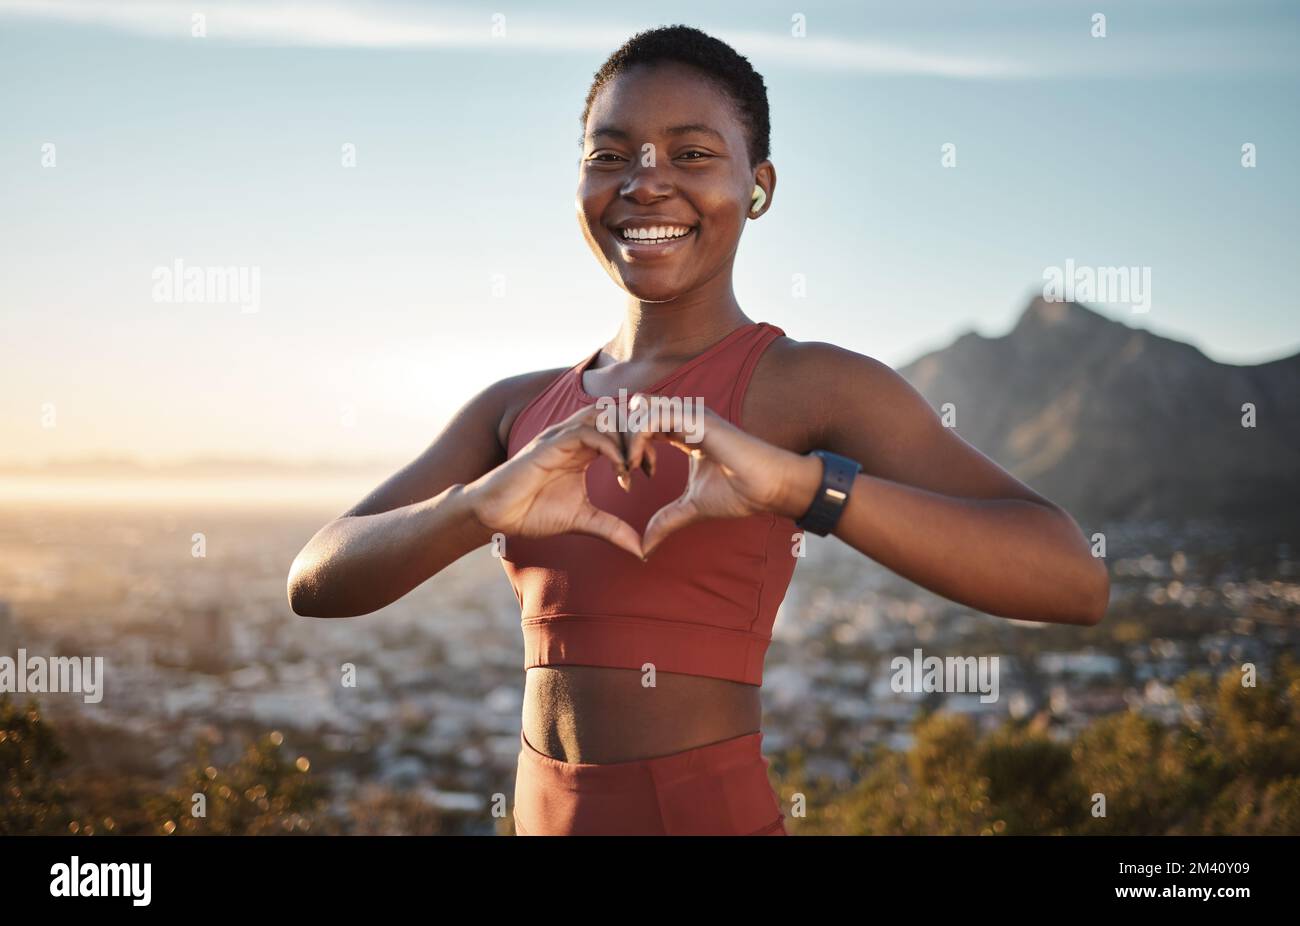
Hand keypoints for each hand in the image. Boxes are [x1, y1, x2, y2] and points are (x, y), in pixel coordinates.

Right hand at [464, 403, 646, 558]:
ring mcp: (561, 437)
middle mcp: (574, 436)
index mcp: (583, 448)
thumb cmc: (533, 512)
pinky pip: (587, 433)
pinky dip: (610, 449)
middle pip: (617, 415)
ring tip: (637, 467)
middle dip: (639, 436)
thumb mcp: (583, 520)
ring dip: (626, 439)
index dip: (641, 445)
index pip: (620, 429)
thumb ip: (612, 528)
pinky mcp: (550, 444)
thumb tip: (641, 549)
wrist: (496, 514)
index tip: (652, 473)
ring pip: (604, 417)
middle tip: (651, 467)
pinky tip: (621, 471)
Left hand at [622, 395, 822, 557]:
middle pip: (634, 412)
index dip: (626, 446)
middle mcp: (684, 417)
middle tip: (617, 469)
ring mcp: (689, 414)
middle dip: (618, 438)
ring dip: (625, 439)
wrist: (767, 488)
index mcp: (683, 432)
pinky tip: (635, 464)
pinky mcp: (695, 419)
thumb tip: (644, 547)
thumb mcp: (691, 508)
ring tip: (625, 469)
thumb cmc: (739, 493)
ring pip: (639, 411)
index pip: (642, 423)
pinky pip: (652, 417)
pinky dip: (637, 439)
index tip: (624, 476)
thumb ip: (666, 520)